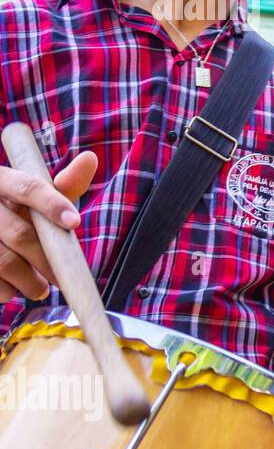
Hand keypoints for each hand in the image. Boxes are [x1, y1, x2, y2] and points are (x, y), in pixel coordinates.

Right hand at [0, 150, 96, 303]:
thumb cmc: (13, 214)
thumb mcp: (33, 198)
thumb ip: (62, 187)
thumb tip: (90, 158)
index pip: (27, 187)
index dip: (52, 203)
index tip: (74, 222)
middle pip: (20, 234)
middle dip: (47, 260)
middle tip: (63, 277)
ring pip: (4, 261)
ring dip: (29, 281)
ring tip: (40, 289)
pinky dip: (5, 290)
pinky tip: (11, 289)